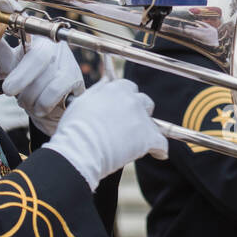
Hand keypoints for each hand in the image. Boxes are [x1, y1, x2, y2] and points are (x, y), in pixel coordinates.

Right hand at [43, 79, 167, 189]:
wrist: (80, 149)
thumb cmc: (75, 128)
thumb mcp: (83, 101)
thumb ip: (98, 90)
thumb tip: (106, 82)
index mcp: (116, 89)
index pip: (128, 87)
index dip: (125, 98)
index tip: (121, 107)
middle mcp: (131, 100)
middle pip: (143, 101)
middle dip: (138, 111)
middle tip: (128, 124)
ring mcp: (141, 118)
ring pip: (153, 122)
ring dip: (147, 129)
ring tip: (139, 141)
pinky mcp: (148, 138)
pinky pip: (162, 142)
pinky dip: (160, 150)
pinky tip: (159, 154)